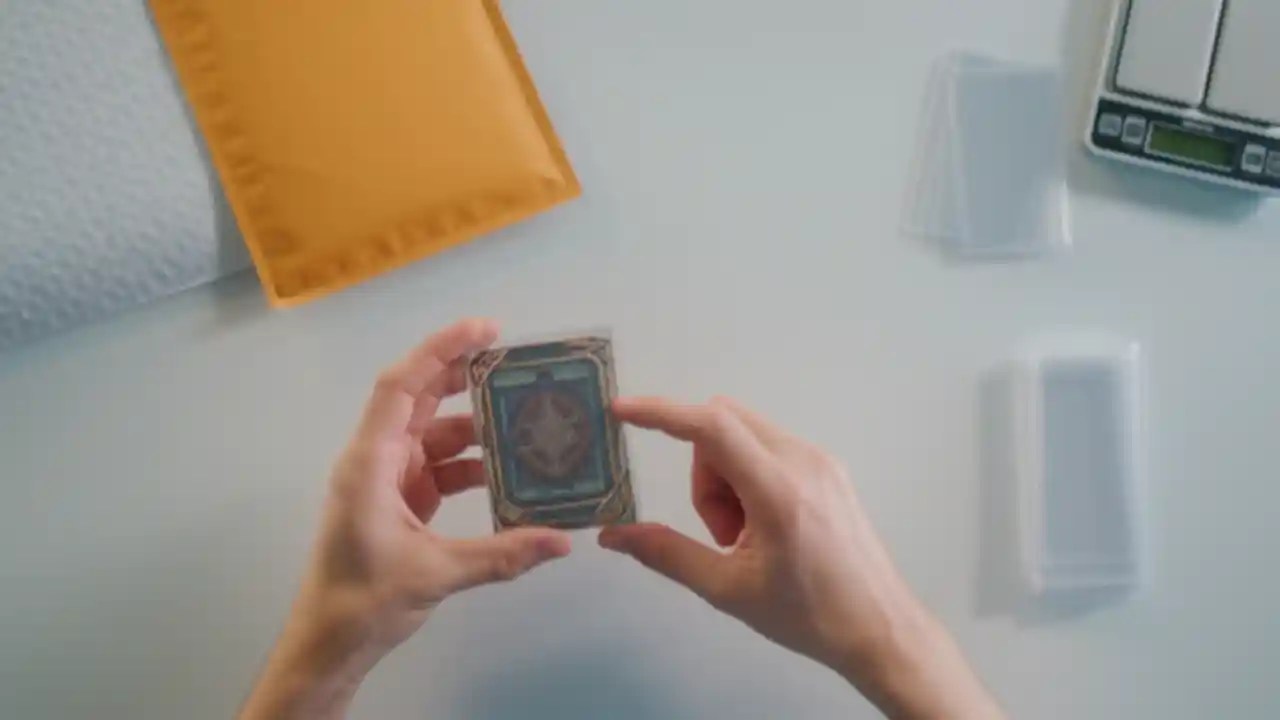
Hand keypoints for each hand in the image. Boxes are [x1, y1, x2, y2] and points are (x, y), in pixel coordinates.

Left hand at [239, 320, 571, 719]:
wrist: (330, 642)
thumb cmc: (364, 599)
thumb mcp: (434, 573)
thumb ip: (501, 554)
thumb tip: (562, 542)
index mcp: (371, 461)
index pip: (403, 386)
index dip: (441, 350)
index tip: (486, 331)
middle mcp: (376, 459)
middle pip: (420, 399)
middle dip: (465, 377)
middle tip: (515, 364)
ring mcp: (387, 480)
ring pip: (434, 435)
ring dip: (476, 428)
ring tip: (525, 420)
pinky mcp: (400, 502)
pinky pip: (440, 468)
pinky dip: (473, 466)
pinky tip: (509, 474)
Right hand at [600, 397, 1001, 719]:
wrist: (880, 628)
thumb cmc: (807, 615)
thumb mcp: (728, 591)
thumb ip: (667, 554)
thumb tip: (612, 535)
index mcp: (778, 490)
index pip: (710, 427)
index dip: (661, 412)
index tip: (622, 410)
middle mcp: (802, 459)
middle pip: (723, 423)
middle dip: (702, 468)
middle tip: (720, 531)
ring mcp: (820, 459)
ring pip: (744, 435)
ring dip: (725, 476)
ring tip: (746, 538)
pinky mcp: (829, 468)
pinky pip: (768, 448)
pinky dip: (749, 477)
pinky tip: (765, 528)